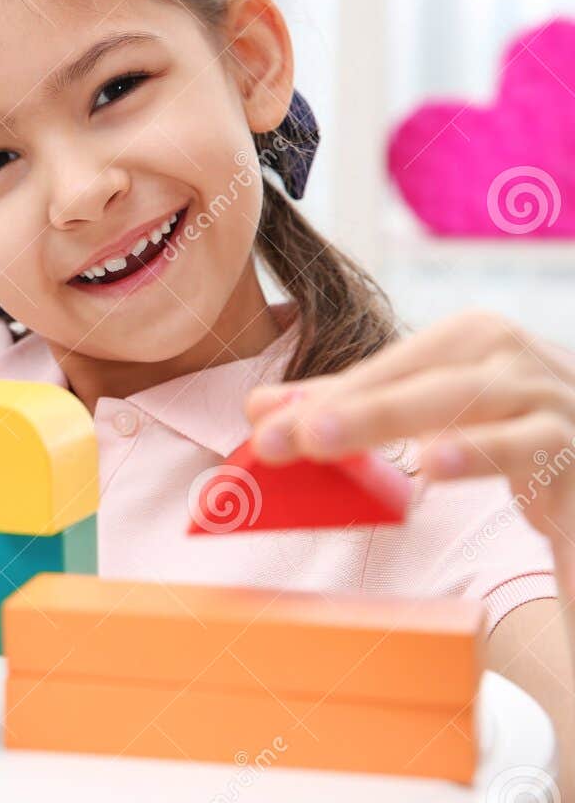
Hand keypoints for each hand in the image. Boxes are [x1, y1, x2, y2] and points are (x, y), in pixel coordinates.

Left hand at [244, 311, 574, 552]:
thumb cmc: (513, 439)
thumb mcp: (433, 419)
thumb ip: (355, 411)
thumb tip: (263, 411)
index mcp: (471, 339)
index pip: (383, 369)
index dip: (319, 396)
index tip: (259, 425)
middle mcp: (510, 355)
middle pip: (413, 379)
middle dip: (339, 408)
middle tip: (275, 438)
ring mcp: (548, 395)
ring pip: (462, 402)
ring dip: (387, 420)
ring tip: (324, 439)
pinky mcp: (574, 445)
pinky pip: (526, 444)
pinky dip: (479, 452)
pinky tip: (433, 464)